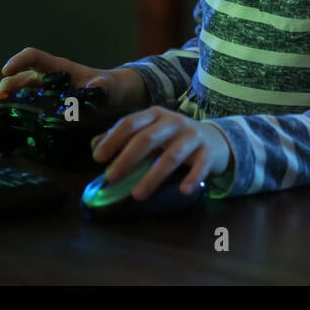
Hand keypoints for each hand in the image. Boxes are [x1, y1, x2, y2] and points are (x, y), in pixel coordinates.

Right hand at [0, 46, 148, 110]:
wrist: (115, 96)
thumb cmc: (110, 86)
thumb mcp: (108, 87)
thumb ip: (101, 88)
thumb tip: (93, 90)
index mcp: (59, 67)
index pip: (34, 57)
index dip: (18, 61)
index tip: (6, 70)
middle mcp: (48, 78)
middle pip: (18, 78)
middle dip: (4, 89)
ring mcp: (46, 92)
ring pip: (19, 93)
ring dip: (7, 104)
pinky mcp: (47, 106)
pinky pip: (27, 107)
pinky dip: (17, 115)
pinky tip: (14, 130)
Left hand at [91, 106, 231, 198]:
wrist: (215, 139)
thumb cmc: (174, 138)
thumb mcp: (150, 131)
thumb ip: (123, 137)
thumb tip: (95, 146)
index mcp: (155, 115)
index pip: (130, 123)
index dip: (113, 139)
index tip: (98, 158)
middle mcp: (173, 122)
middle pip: (147, 138)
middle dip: (127, 158)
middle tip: (111, 178)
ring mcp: (192, 136)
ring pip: (172, 155)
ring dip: (153, 176)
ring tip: (137, 195)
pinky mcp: (208, 152)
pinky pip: (200, 166)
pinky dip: (192, 178)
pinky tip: (183, 191)